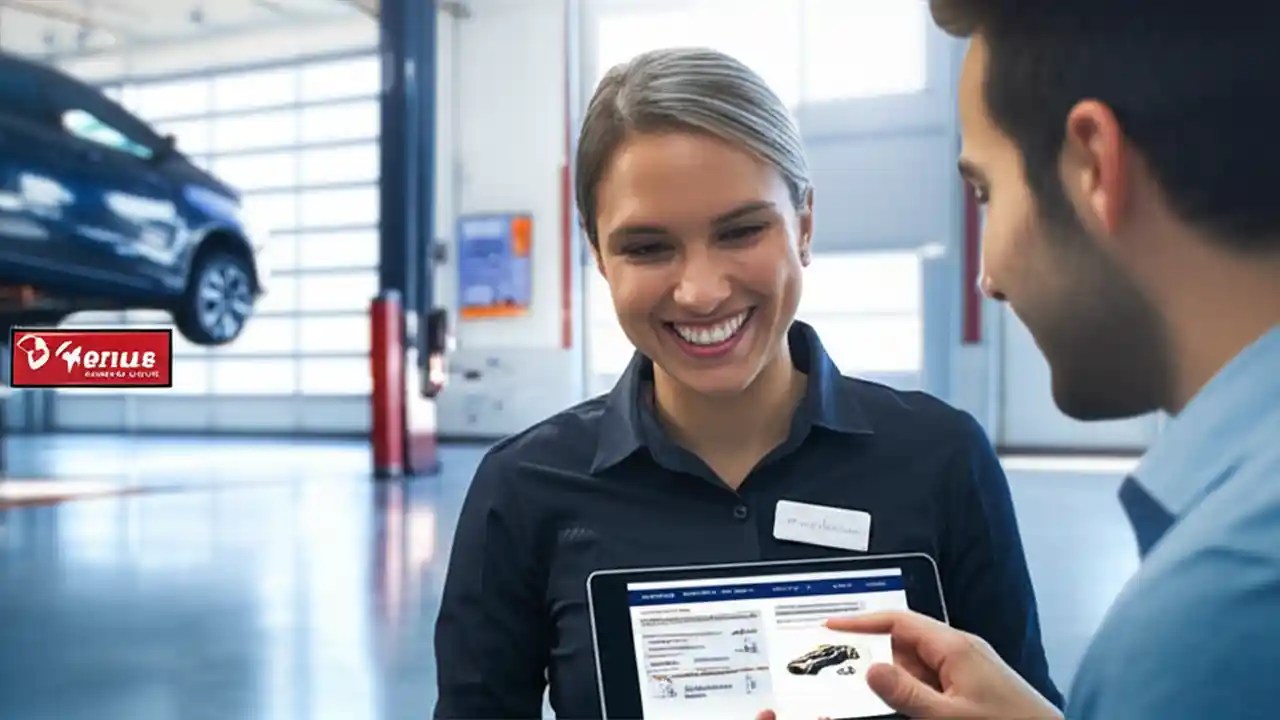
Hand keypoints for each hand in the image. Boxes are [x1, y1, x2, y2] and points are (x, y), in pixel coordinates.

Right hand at [820, 611, 1061, 718]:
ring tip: (856, 683)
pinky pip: (930, 678)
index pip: (899, 621)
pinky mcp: (971, 686)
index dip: (862, 621)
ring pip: (915, 662)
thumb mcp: (949, 717)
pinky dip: (907, 685)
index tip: (831, 626)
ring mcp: (966, 668)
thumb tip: (870, 670)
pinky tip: (894, 700)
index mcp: (954, 647)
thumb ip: (908, 694)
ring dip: (888, 671)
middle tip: (836, 659)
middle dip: (869, 648)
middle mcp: (960, 650)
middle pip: (904, 640)